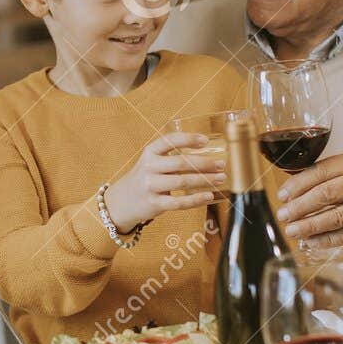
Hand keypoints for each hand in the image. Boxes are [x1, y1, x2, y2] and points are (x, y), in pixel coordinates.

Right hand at [102, 133, 225, 233]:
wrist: (121, 201)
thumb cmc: (145, 179)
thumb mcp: (152, 163)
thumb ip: (172, 158)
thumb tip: (208, 156)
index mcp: (150, 153)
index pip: (169, 141)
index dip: (188, 139)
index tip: (205, 140)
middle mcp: (149, 167)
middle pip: (180, 163)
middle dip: (204, 163)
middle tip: (221, 164)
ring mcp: (150, 186)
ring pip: (182, 182)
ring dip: (204, 180)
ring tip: (220, 179)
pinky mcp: (154, 204)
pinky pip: (179, 202)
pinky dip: (196, 200)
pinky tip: (209, 196)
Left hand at [275, 152, 342, 249]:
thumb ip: (327, 174)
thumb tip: (289, 187)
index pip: (321, 171)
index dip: (298, 184)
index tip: (282, 196)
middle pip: (327, 193)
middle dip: (299, 206)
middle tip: (283, 215)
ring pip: (336, 217)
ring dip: (309, 226)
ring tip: (291, 230)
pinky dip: (326, 240)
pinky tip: (311, 241)